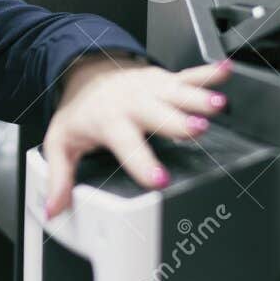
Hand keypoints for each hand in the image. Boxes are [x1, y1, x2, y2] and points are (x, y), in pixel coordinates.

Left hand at [42, 53, 234, 217]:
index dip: (143, 164)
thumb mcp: (61, 144)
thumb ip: (59, 177)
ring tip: (218, 104)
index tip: (158, 180)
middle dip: (179, 123)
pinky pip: (189, 75)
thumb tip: (54, 208)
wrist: (87, 72)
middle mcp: (134, 104)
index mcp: (110, 122)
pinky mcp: (166, 80)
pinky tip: (225, 72)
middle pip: (159, 115)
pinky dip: (208, 73)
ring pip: (178, 94)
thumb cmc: (81, 112)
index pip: (128, 146)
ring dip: (199, 98)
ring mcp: (152, 90)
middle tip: (197, 130)